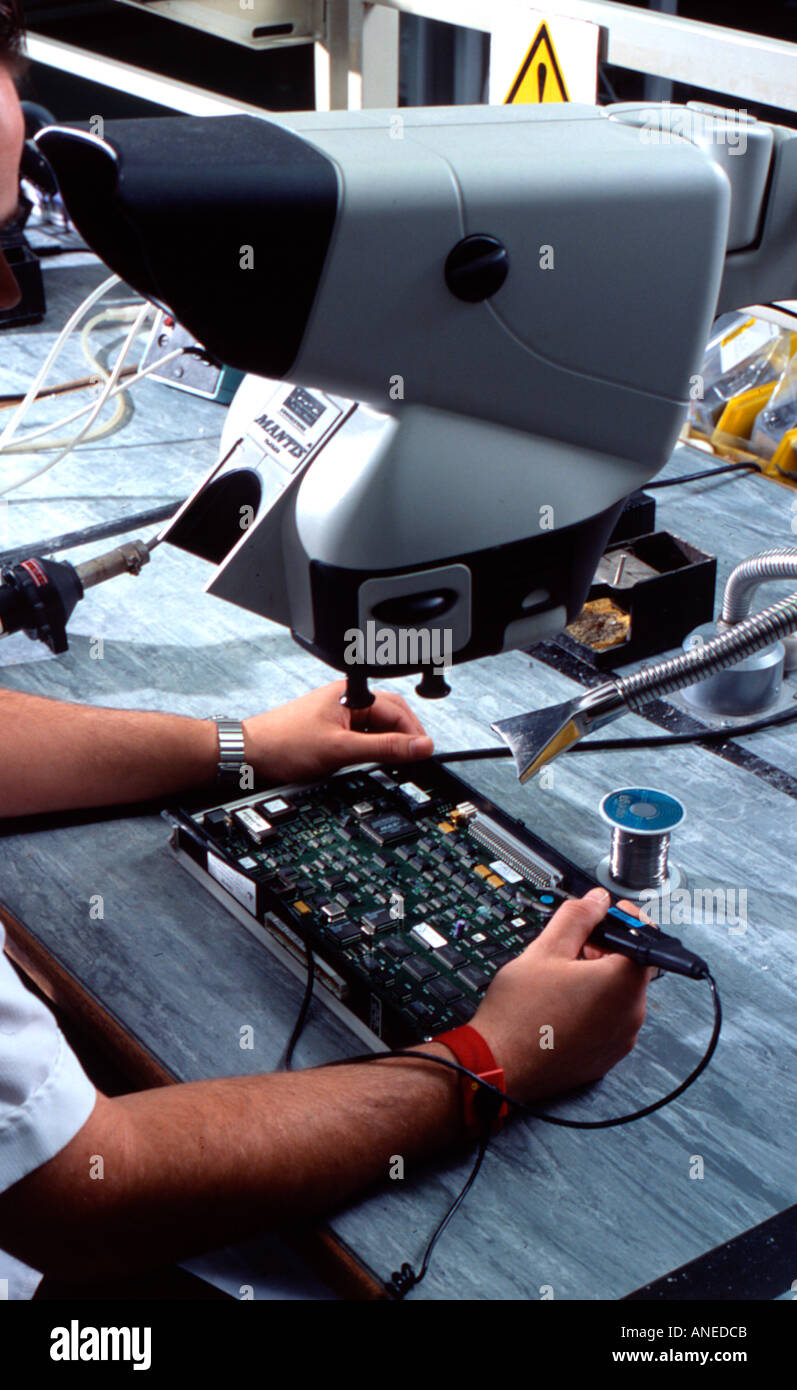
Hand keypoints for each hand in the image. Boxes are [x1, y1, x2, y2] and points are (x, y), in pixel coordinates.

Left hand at [242, 681, 433, 784]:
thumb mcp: (340, 749)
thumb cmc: (282, 744)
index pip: (397, 710)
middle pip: (391, 717)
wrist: (248, 756)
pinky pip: (361, 739)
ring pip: (376, 729)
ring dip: (388, 746)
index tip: (425, 754)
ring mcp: (338, 716)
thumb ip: (383, 748)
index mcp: (350, 693)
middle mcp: (345, 700)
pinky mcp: (331, 731)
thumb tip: (418, 747)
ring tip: (392, 764)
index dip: (414, 733)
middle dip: (405, 737)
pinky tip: (369, 764)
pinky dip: (371, 751)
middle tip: (415, 761)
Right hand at [470, 887, 652, 1102]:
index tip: (606, 915)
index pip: (645, 940)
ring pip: (620, 995)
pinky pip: (609, 1021)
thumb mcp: (544, 951)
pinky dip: (594, 1006)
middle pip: (632, 968)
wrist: (497, 1065)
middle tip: (572, 945)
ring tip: (560, 977)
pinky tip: (561, 1002)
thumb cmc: (518, 1015)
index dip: (625, 921)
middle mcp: (630, 1016)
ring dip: (598, 978)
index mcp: (622, 985)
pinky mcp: (606, 1057)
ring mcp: (620, 1041)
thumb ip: (577, 918)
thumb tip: (596, 901)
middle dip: (606, 950)